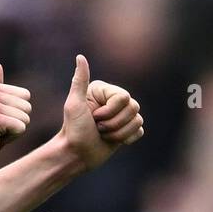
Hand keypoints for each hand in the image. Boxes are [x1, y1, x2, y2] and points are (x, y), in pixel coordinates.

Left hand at [59, 54, 144, 171]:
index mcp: (104, 91)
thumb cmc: (73, 130)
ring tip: (102, 135)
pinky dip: (127, 138)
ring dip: (118, 133)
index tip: (93, 117)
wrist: (75, 155)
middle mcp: (114, 101)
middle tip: (97, 128)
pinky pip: (140, 131)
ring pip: (138, 120)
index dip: (110, 111)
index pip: (124, 97)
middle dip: (114, 123)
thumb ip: (79, 81)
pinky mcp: (127, 129)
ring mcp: (122, 115)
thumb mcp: (74, 105)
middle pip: (134, 108)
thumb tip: (80, 57)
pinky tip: (112, 141)